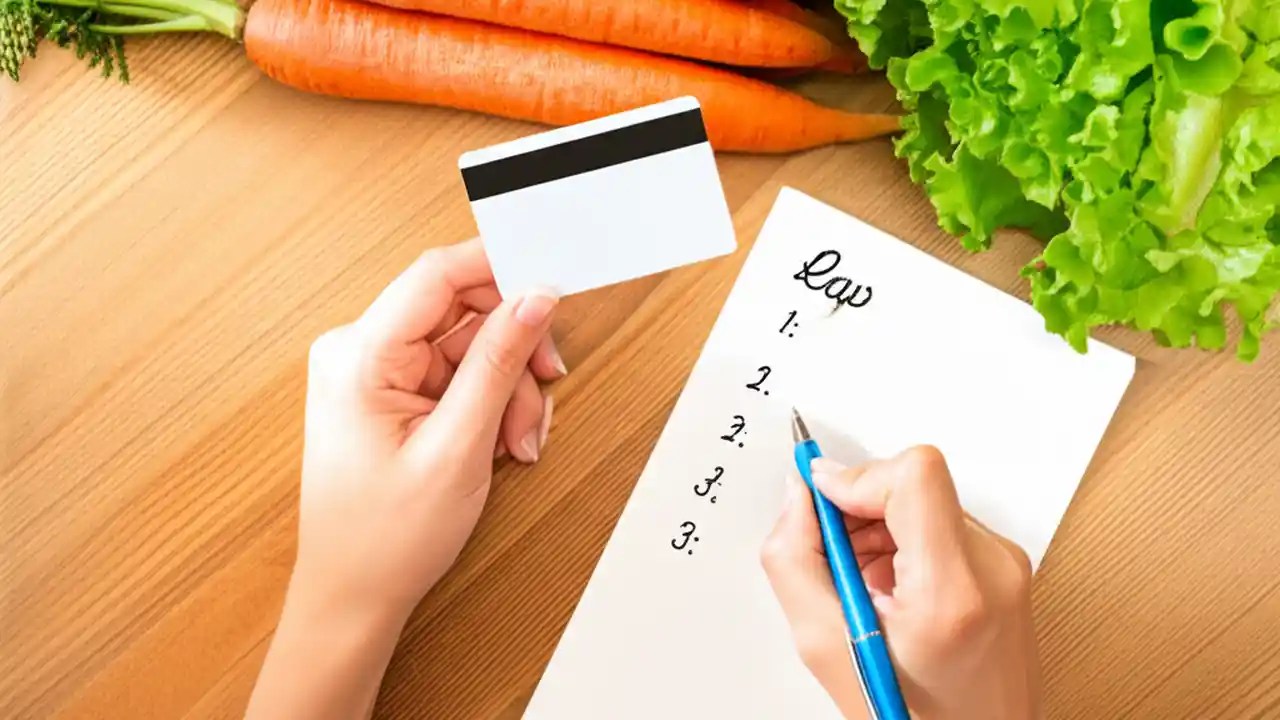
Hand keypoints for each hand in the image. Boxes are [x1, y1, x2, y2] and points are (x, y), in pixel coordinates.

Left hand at [248, 239, 563, 719]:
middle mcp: (359, 350)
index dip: (500, 265)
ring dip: (507, 389)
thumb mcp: (457, 448)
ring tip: (517, 442)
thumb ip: (497, 364)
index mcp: (359, 356)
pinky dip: (489, 403)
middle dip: (513, 352)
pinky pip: (457, 373)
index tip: (552, 278)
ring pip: (470, 345)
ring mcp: (374, 371)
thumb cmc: (385, 537)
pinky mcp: (391, 390)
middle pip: (463, 311)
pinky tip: (500, 442)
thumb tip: (534, 297)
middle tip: (545, 389)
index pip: (437, 275)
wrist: (354, 595)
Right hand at [761, 446, 1042, 719]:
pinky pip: (943, 522)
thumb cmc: (913, 718)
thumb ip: (795, 560)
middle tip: (836, 559)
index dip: (857, 476)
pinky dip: (904, 543)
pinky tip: (891, 590)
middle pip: (913, 483)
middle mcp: (993, 569)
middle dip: (859, 509)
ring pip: (925, 499)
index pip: (915, 475)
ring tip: (865, 587)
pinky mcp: (1008, 566)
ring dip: (879, 528)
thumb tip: (799, 499)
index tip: (823, 496)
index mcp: (952, 592)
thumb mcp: (825, 646)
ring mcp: (1008, 566)